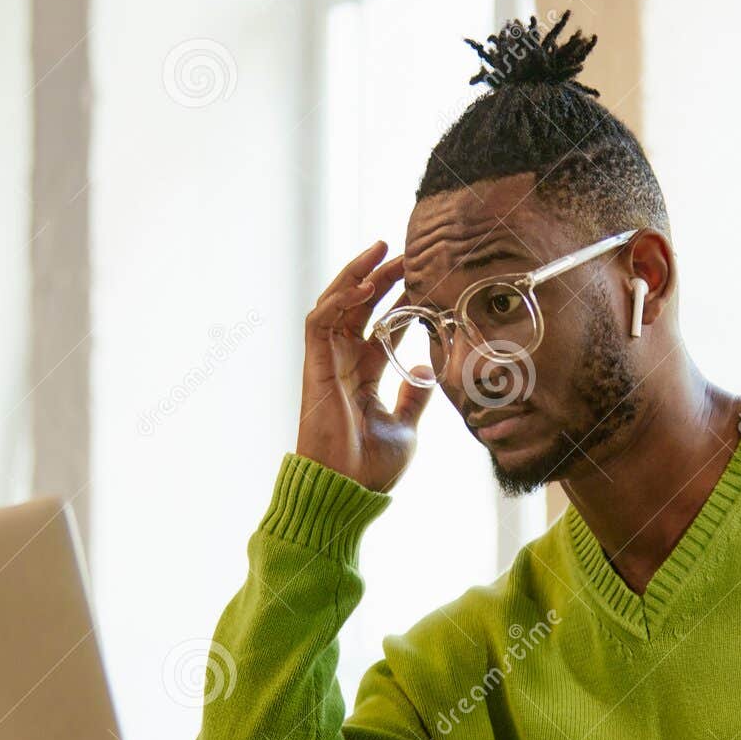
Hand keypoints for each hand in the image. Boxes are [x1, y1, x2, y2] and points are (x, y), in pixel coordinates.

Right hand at [297, 241, 434, 492]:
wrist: (348, 488)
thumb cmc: (371, 466)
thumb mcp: (406, 426)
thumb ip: (414, 395)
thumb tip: (427, 367)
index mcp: (364, 375)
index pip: (382, 325)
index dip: (400, 299)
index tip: (424, 278)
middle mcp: (343, 363)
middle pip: (359, 307)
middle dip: (381, 276)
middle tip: (406, 251)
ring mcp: (327, 363)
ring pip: (335, 304)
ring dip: (358, 275)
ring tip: (382, 251)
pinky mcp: (314, 366)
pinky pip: (319, 321)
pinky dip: (339, 299)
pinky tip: (364, 285)